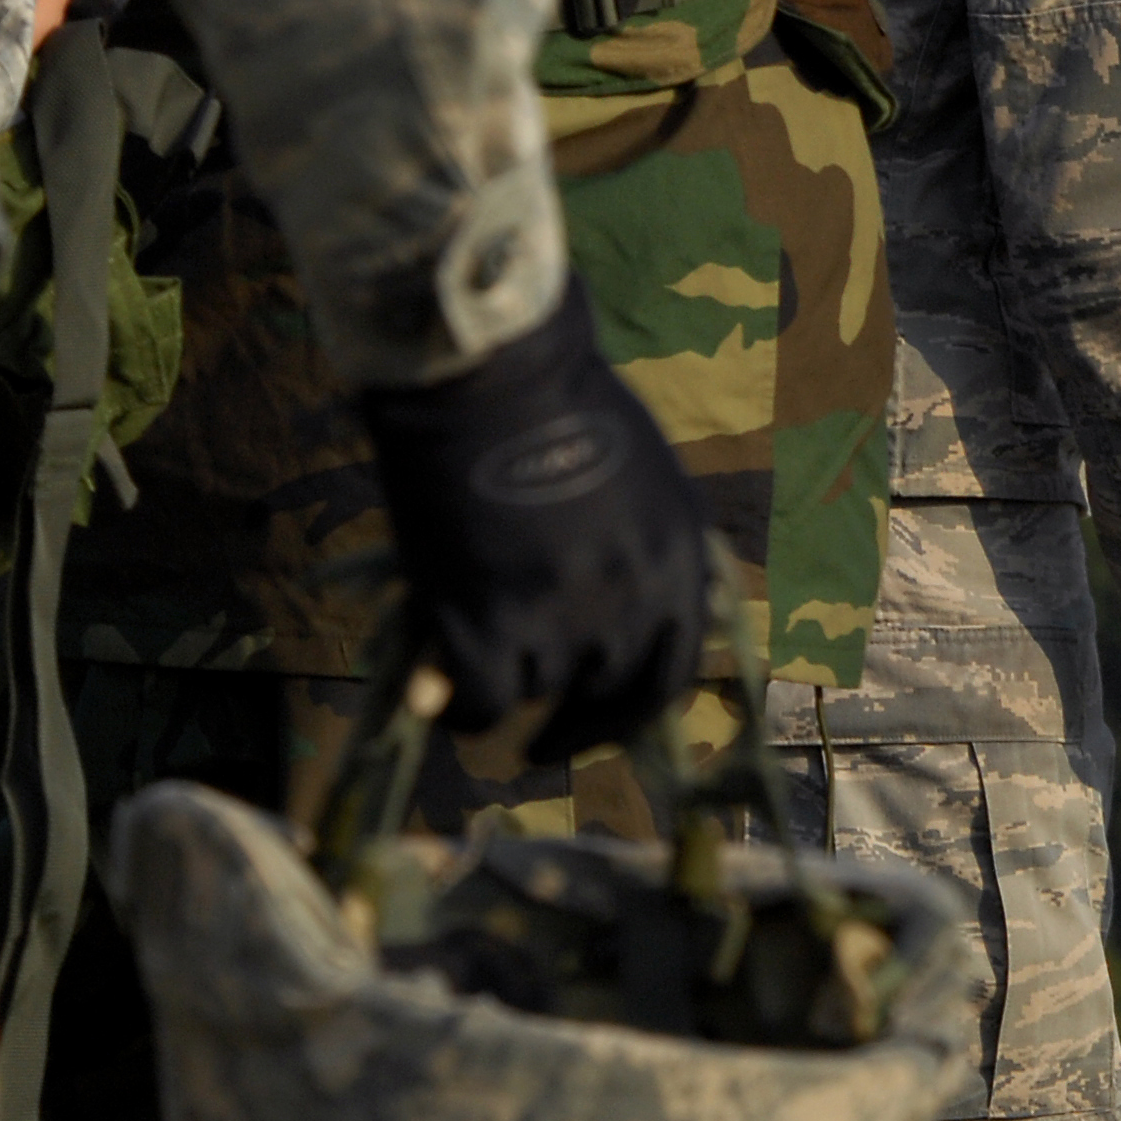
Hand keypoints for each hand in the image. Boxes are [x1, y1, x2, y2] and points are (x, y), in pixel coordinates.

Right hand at [357, 280, 709, 760]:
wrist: (492, 375)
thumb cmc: (561, 406)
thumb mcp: (643, 484)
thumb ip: (644, 556)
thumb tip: (631, 623)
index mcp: (682, 561)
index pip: (672, 673)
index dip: (632, 711)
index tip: (601, 726)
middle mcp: (636, 599)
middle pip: (610, 699)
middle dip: (574, 726)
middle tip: (541, 745)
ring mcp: (564, 618)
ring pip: (535, 694)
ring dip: (508, 682)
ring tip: (476, 649)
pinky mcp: (487, 625)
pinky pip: (478, 705)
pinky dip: (458, 706)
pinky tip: (439, 686)